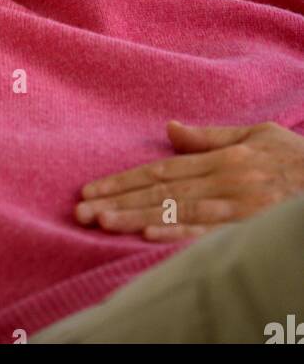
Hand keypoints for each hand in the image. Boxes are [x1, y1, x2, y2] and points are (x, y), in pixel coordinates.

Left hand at [74, 120, 303, 241]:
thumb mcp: (256, 136)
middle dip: (117, 201)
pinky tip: (149, 236)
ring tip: (101, 222)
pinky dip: (178, 235)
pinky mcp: (251, 229)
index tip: (90, 190)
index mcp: (221, 159)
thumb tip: (169, 127)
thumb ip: (211, 136)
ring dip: (136, 218)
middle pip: (160, 193)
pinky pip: (208, 234)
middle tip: (81, 210)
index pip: (161, 171)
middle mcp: (223, 181)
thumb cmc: (295, 161)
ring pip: (176, 213)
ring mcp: (237, 208)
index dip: (122, 180)